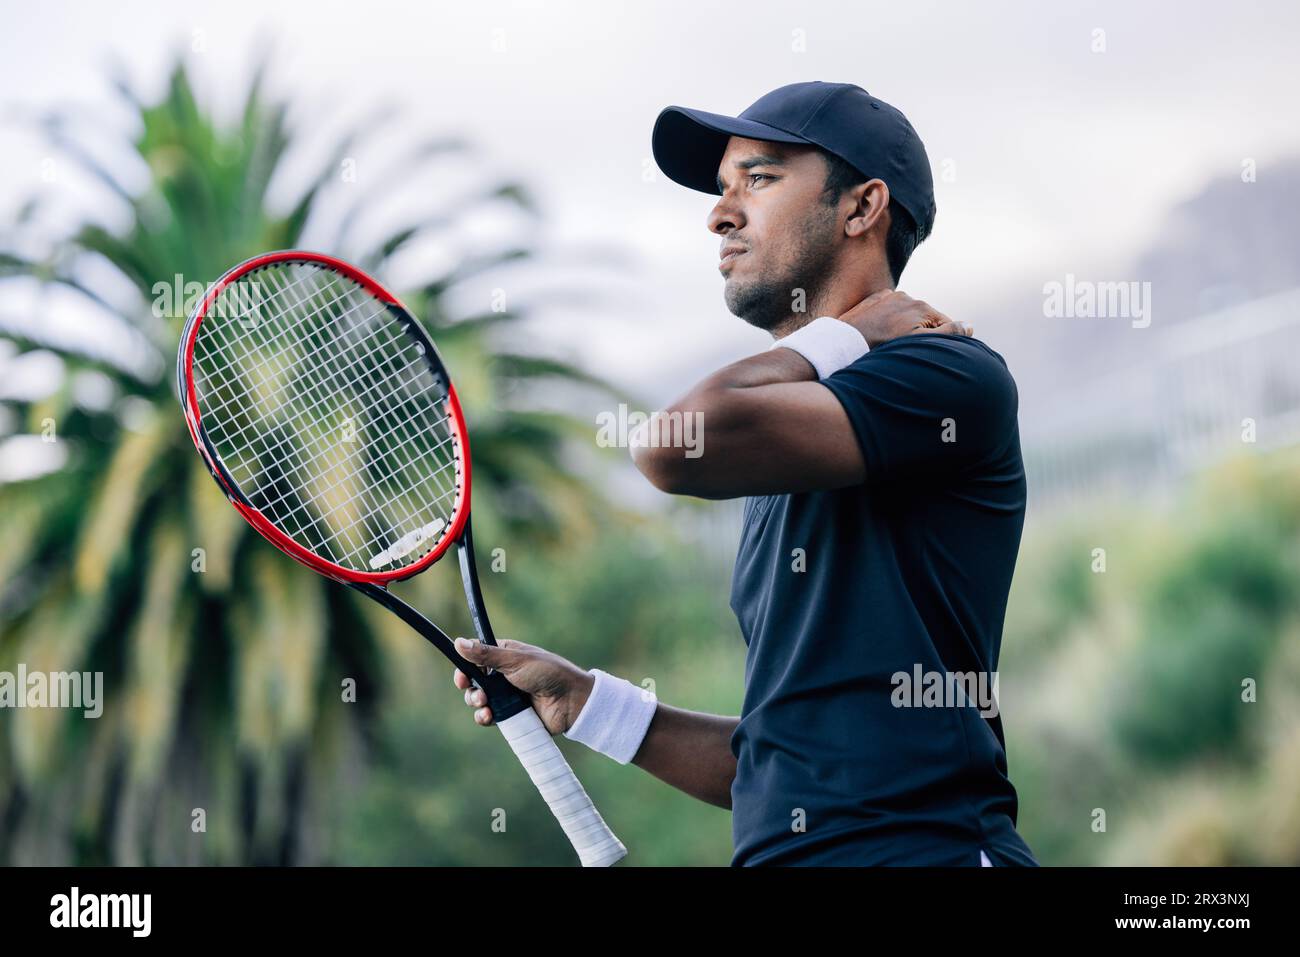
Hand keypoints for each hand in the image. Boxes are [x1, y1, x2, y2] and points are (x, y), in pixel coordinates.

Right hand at [452, 637, 593, 734]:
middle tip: (475, 692)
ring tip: (484, 704)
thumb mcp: (515, 661)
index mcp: (505, 655)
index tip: (461, 676)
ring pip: (478, 700)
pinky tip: (488, 717)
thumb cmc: (547, 673)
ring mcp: (506, 695)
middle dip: (469, 688)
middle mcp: (503, 675)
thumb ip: (486, 655)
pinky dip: (484, 717)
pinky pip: (489, 716)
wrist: (570, 701)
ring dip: (475, 703)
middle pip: (473, 681)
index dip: (465, 667)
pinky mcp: (511, 714)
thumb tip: (458, 642)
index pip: (476, 658)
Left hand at [836, 289, 971, 348]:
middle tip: (909, 352)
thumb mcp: (919, 344)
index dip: (943, 341)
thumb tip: (969, 326)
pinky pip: (888, 311)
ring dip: (905, 328)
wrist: (843, 343)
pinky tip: (881, 335)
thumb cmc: (882, 348)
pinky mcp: (872, 301)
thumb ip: (947, 334)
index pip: (945, 324)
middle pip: (925, 318)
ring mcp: (887, 297)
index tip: (933, 354)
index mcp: (921, 306)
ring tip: (893, 345)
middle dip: (922, 334)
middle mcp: (906, 296)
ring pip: (906, 315)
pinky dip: (889, 321)